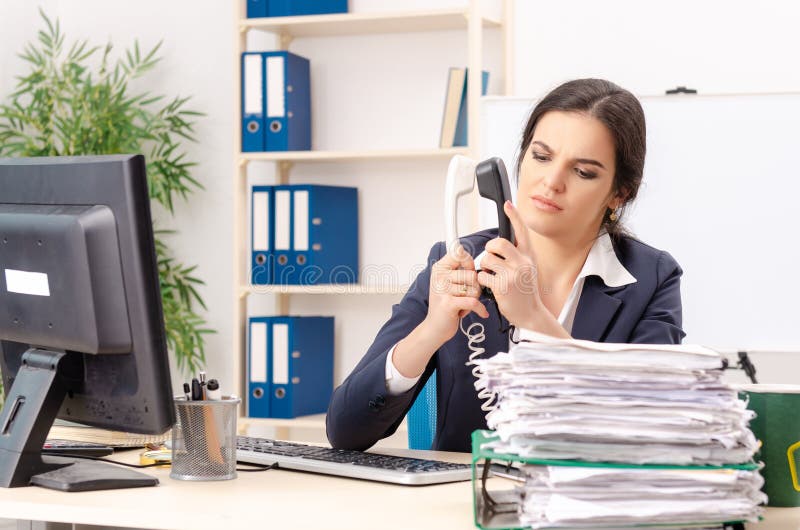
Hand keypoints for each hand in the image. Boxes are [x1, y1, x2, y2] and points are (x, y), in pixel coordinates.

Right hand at [422, 245, 489, 345]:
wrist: (435, 327)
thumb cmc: (446, 304)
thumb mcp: (448, 282)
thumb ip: (459, 269)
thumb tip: (470, 255)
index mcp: (439, 268)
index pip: (459, 254)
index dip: (470, 263)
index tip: (469, 272)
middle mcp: (439, 277)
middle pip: (472, 275)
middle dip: (475, 288)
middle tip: (466, 296)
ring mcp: (442, 290)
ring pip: (474, 289)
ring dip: (475, 299)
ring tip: (464, 304)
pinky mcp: (448, 304)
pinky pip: (473, 301)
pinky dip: (480, 309)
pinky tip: (481, 313)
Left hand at [477, 201, 543, 328]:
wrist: (531, 313)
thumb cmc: (526, 291)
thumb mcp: (527, 269)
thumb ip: (518, 256)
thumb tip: (504, 242)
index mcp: (528, 256)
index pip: (521, 231)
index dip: (514, 216)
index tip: (507, 204)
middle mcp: (523, 263)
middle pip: (498, 243)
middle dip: (489, 248)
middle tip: (490, 256)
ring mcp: (513, 275)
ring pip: (487, 259)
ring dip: (484, 266)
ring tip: (491, 274)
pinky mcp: (503, 286)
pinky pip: (483, 276)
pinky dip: (482, 280)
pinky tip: (490, 285)